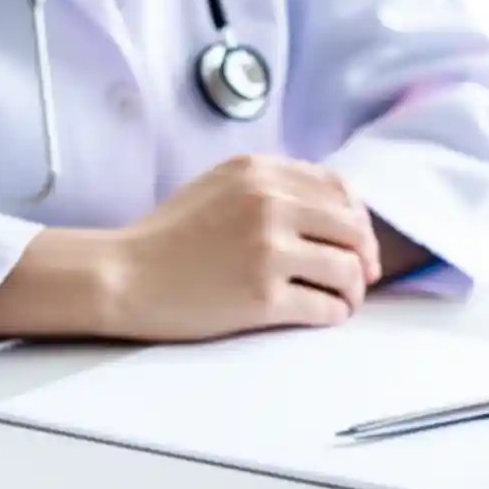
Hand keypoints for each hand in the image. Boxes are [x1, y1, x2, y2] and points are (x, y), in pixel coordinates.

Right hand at [108, 155, 381, 340]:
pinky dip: (334, 314)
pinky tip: (324, 316)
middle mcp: (270, 204)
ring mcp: (268, 250)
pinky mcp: (263, 297)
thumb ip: (272, 187)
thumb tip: (337, 212)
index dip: (359, 221)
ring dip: (353, 292)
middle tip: (359, 279)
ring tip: (342, 301)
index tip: (357, 244)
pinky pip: (326, 307)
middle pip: (354, 231)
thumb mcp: (220, 187)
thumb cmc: (169, 237)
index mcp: (261, 172)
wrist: (123, 277)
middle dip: (365, 258)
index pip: (341, 190)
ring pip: (348, 270)